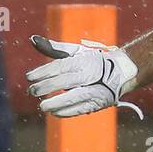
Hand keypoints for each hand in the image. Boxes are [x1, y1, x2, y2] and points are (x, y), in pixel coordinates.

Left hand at [26, 35, 142, 117]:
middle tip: (32, 91)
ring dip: (56, 103)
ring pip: (74, 97)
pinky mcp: (99, 103)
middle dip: (46, 87)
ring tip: (43, 106)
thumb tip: (32, 39)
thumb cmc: (94, 59)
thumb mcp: (77, 51)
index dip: (43, 71)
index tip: (29, 77)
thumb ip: (54, 48)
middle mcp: (90, 74)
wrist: (123, 71)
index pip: (61, 66)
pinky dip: (66, 112)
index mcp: (84, 60)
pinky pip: (81, 109)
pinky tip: (54, 112)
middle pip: (65, 81)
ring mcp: (96, 90)